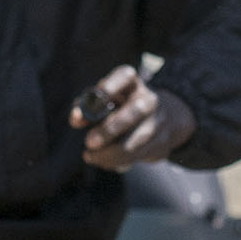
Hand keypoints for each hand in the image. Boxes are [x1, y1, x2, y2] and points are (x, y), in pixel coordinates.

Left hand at [76, 67, 196, 168]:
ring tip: (90, 156)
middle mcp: (149, 99)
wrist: (164, 118)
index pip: (125, 76)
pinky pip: (137, 157)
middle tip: (88, 142)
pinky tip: (105, 162)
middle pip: (134, 111)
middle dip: (109, 130)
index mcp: (133, 83)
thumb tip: (76, 118)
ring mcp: (158, 122)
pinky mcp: (162, 144)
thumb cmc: (123, 107)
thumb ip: (86, 106)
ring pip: (134, 142)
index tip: (98, 95)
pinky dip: (117, 163)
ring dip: (108, 154)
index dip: (111, 85)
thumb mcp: (106, 100)